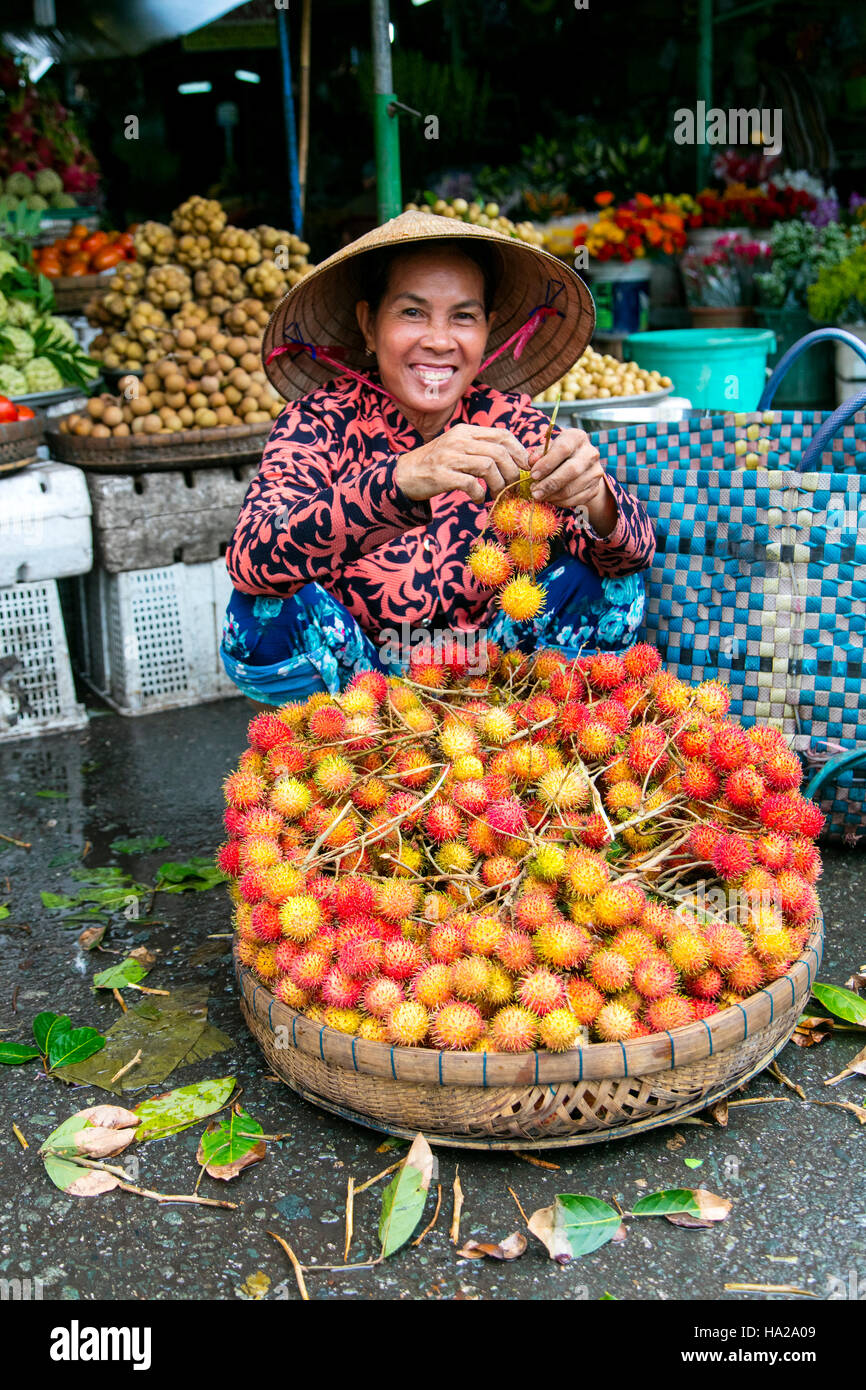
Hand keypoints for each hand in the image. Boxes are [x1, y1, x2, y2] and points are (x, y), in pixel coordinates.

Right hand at [394, 423, 527, 504]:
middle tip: (512, 486)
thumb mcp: (459, 449)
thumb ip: (481, 449)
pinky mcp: (441, 475)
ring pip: (489, 466)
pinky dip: (479, 494)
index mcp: (465, 431)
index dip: (519, 451)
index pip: (502, 434)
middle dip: (512, 472)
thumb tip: (514, 460)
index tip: (524, 468)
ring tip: (495, 494)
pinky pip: (471, 484)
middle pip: (499, 451)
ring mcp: (449, 457)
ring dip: (498, 484)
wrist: (404, 476)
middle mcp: (458, 440)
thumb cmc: (437, 465)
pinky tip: (477, 499)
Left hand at [528, 427, 617, 535]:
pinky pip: (577, 499)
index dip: (547, 464)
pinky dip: (561, 502)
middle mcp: (591, 453)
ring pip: (572, 488)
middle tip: (534, 491)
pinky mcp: (596, 488)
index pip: (563, 449)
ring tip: (539, 496)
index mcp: (578, 438)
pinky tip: (550, 499)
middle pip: (571, 470)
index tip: (533, 475)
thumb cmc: (558, 456)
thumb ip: (539, 454)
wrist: (579, 468)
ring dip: (552, 495)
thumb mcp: (548, 449)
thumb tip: (531, 462)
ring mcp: (596, 472)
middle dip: (549, 484)